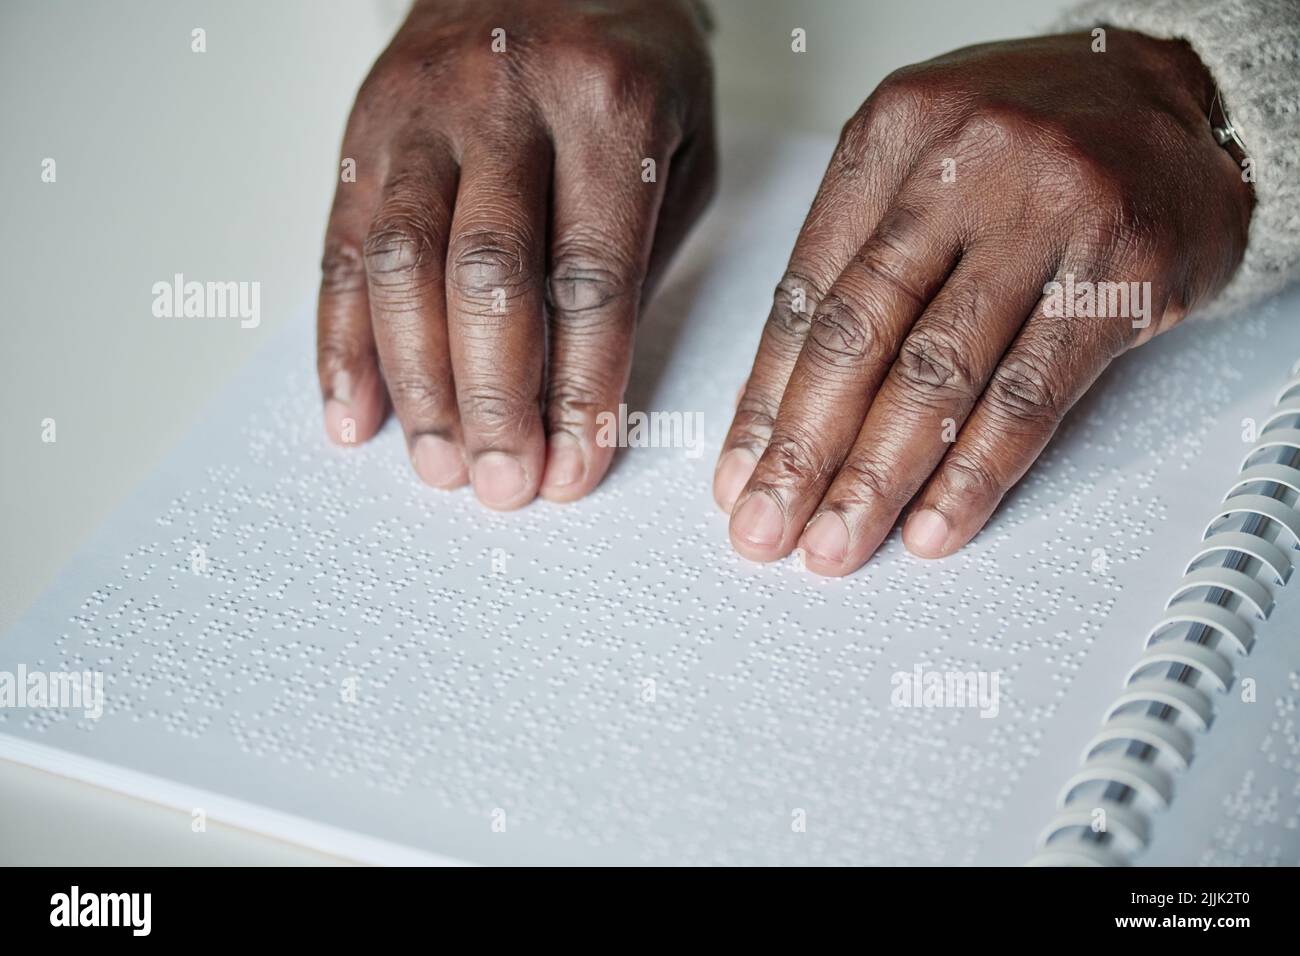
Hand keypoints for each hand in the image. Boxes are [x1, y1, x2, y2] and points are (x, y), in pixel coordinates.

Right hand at [318, 0, 714, 508]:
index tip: (574, 467)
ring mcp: (420, 109)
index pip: (590, 277)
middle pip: (486, 278)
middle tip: (501, 485)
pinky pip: (340, 245)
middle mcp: (504, 99)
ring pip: (400, 267)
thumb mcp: (680, 146)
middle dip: (492, 401)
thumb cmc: (628, 66)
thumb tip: (578, 396)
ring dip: (415, 384)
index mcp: (607, 105)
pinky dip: (341, 341)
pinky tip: (355, 411)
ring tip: (436, 465)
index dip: (580, 390)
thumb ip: (636, 258)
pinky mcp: (363, 126)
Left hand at [714, 30, 1251, 574]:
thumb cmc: (1034, 145)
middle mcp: (964, 164)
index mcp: (893, 135)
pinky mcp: (1123, 271)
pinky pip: (1031, 394)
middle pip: (859, 333)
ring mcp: (1049, 213)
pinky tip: (932, 524)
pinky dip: (974, 473)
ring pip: (938, 373)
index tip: (739, 475)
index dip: (765, 398)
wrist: (1184, 100)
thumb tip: (778, 409)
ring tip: (835, 543)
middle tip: (767, 527)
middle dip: (803, 448)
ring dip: (876, 478)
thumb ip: (853, 267)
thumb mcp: (923, 165)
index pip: (807, 291)